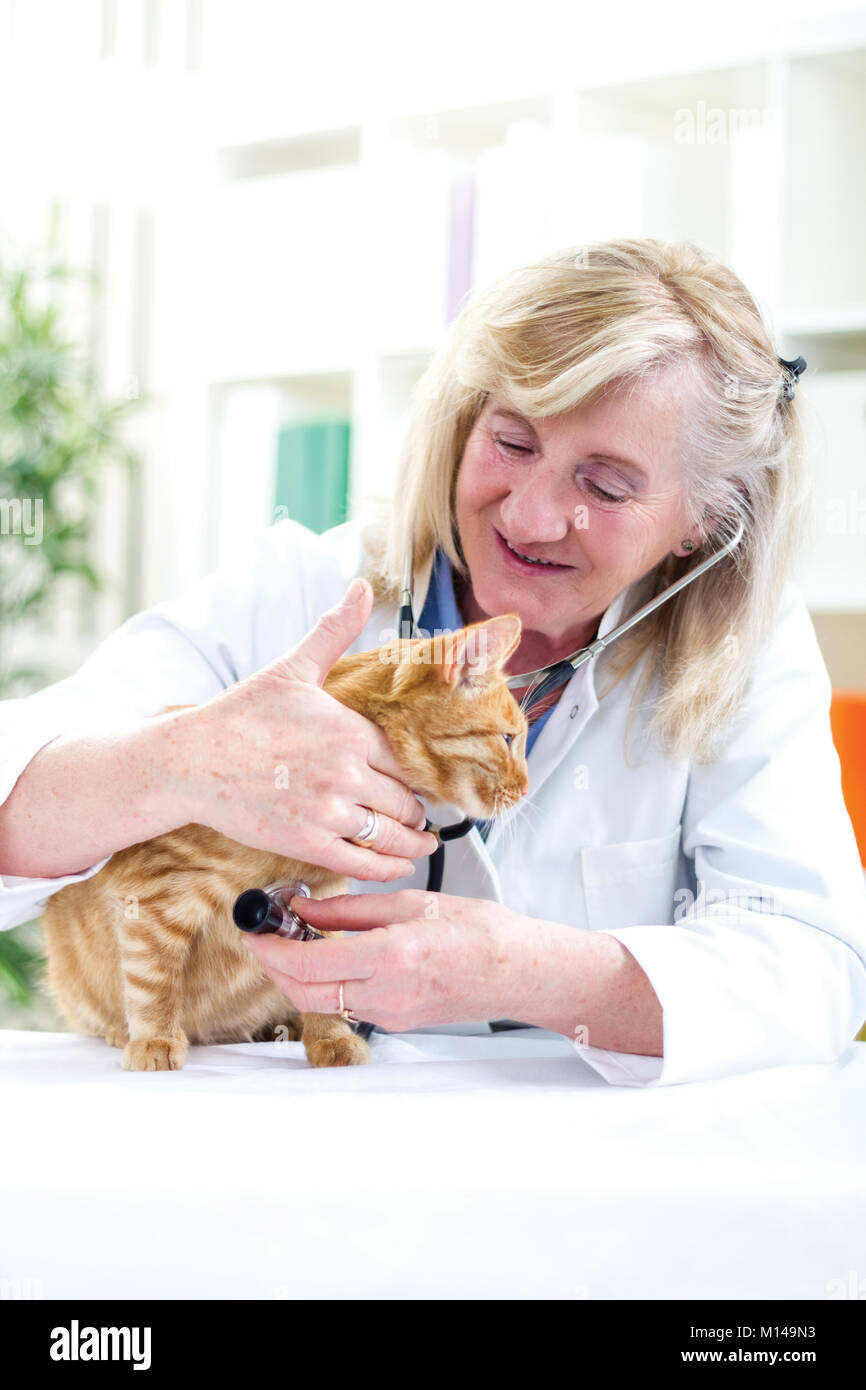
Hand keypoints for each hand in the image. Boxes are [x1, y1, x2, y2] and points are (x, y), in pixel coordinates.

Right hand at [163, 578, 437, 880]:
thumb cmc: (241, 714)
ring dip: (412, 843)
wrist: (192, 761)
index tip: (422, 781)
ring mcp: (328, 812)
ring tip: (419, 843)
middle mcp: (346, 773)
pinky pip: (365, 863)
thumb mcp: (293, 667)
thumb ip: (335, 631)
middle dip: (416, 811)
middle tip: (420, 814)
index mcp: (350, 731)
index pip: (407, 761)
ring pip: (392, 835)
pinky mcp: (307, 844)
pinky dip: (388, 868)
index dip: (418, 775)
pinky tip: (397, 865)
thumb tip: (361, 587)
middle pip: (406, 802)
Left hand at [240, 889, 525, 1031]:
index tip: (257, 925)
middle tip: (266, 933)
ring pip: (320, 1003)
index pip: (305, 963)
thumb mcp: (411, 903)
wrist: (520, 971)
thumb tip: (304, 909)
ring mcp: (390, 1014)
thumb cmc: (480, 930)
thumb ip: (351, 910)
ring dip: (296, 976)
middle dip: (273, 964)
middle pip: (302, 992)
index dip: (270, 947)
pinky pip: (346, 1005)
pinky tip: (329, 956)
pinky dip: (325, 982)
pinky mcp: (397, 1021)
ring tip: (294, 941)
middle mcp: (385, 993)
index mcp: (389, 956)